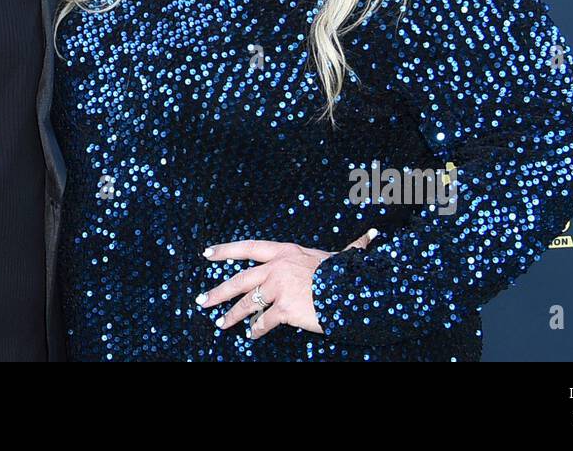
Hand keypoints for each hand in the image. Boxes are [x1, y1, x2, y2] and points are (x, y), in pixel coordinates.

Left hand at [195, 228, 379, 338]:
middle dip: (218, 291)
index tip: (207, 253)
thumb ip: (349, 248)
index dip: (226, 250)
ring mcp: (279, 288)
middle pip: (239, 279)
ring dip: (231, 316)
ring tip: (220, 324)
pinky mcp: (284, 309)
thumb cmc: (346, 274)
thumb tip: (369, 236)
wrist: (354, 291)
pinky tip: (251, 335)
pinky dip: (256, 330)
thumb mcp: (340, 257)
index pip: (248, 248)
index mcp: (285, 252)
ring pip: (247, 303)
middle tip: (202, 301)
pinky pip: (264, 322)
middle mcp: (277, 268)